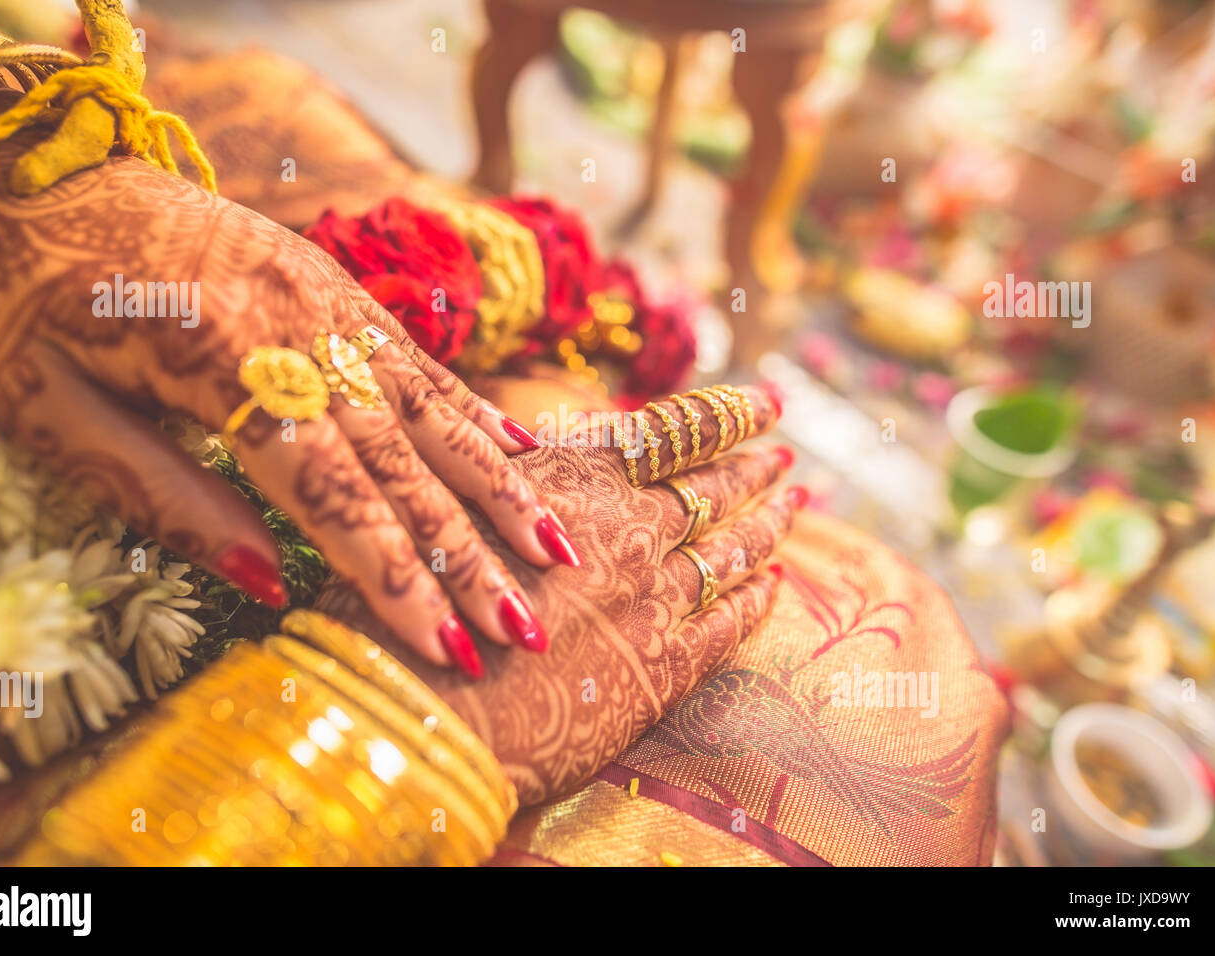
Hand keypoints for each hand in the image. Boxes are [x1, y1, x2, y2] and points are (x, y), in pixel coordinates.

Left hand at [0, 80, 574, 673]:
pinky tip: (522, 452)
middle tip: (527, 628)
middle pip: (404, 464)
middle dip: (469, 555)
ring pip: (433, 411)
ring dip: (498, 488)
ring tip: (555, 549)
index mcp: (224, 363)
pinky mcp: (334, 288)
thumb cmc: (21, 296)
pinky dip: (474, 411)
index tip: (448, 648)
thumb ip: (161, 496)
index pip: (333, 495)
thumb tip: (268, 587)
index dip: (395, 578)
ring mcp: (328, 302)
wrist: (38, 167)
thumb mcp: (46, 405)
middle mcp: (299, 330)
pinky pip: (420, 360)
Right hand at [315, 385, 805, 802]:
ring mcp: (655, 602)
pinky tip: (771, 585)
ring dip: (767, 524)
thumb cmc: (417, 597)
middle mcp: (634, 532)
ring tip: (797, 503)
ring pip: (731, 551)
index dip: (727, 413)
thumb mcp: (454, 502)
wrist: (424, 708)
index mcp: (586, 481)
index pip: (678, 432)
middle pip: (713, 489)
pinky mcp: (662, 671)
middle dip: (753, 467)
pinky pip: (727, 626)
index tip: (765, 401)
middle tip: (784, 453)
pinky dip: (754, 600)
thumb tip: (536, 442)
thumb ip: (511, 472)